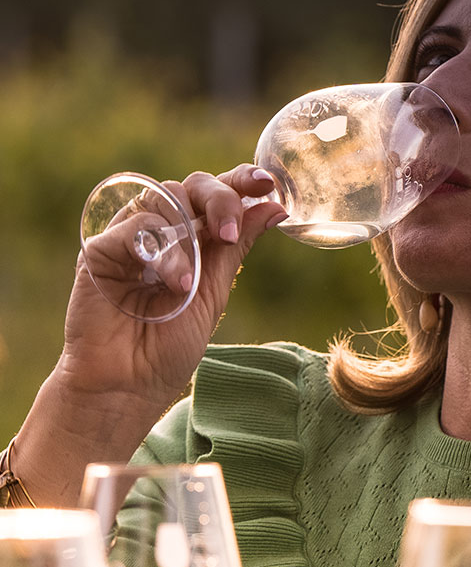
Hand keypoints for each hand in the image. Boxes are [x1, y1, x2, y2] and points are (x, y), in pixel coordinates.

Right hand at [59, 165, 286, 412]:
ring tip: (192, 281)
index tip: (266, 183)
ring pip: (163, 198)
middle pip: (192, 186)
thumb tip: (274, 206)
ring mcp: (129, 238)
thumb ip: (236, 246)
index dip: (240, 181)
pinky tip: (175, 285)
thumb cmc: (168, 345)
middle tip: (228, 232)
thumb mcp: (214, 291)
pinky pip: (134, 228)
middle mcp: (160, 231)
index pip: (215, 194)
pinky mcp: (99, 251)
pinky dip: (162, 254)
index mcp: (191, 239)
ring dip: (189, 236)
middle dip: (220, 200)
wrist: (128, 385)